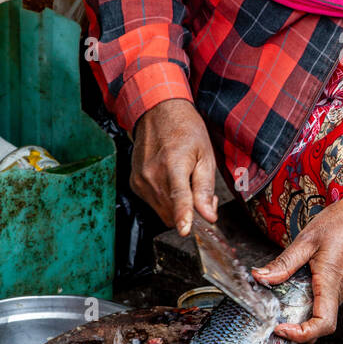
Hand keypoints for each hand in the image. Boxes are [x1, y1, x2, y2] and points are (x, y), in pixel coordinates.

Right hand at [130, 98, 217, 236]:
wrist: (157, 113)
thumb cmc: (184, 130)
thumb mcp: (205, 155)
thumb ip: (205, 188)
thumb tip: (208, 215)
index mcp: (173, 164)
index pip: (179, 196)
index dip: (183, 215)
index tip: (185, 230)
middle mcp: (152, 174)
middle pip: (173, 212)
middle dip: (189, 213)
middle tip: (201, 195)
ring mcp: (140, 180)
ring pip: (162, 212)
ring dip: (176, 208)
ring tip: (185, 184)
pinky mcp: (134, 184)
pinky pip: (153, 204)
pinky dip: (165, 201)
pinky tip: (170, 182)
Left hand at [252, 193, 342, 342]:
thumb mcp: (308, 239)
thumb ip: (285, 263)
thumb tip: (261, 278)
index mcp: (332, 282)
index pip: (322, 324)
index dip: (301, 334)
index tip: (280, 329)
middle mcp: (340, 291)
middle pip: (320, 325)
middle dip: (297, 330)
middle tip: (272, 320)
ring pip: (322, 313)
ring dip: (302, 316)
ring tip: (279, 304)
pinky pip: (326, 301)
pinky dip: (309, 303)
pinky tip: (294, 288)